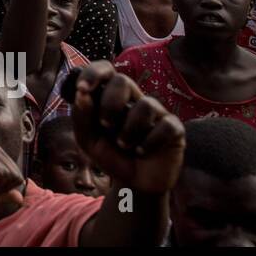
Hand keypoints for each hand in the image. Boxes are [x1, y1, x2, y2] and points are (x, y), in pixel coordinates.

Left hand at [69, 62, 184, 195]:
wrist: (133, 185)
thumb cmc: (111, 156)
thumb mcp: (88, 139)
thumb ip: (82, 117)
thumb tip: (81, 93)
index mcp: (112, 97)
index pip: (106, 70)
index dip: (93, 74)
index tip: (81, 89)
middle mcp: (134, 100)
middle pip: (124, 81)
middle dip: (110, 103)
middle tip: (106, 125)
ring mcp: (156, 113)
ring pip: (145, 104)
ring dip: (129, 129)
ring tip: (124, 145)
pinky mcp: (174, 129)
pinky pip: (165, 125)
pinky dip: (150, 141)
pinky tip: (142, 151)